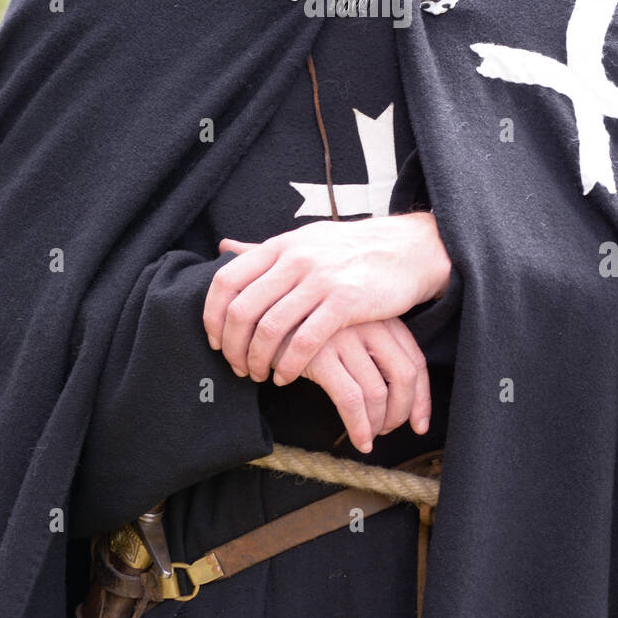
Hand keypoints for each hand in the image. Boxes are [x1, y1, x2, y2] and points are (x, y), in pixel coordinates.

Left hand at [203, 213, 450, 385]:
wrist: (405, 249)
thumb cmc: (350, 250)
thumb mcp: (304, 240)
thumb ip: (264, 250)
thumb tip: (223, 248)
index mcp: (281, 246)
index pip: (227, 281)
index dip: (212, 316)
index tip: (214, 340)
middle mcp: (295, 259)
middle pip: (243, 310)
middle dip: (233, 347)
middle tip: (236, 367)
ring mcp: (320, 280)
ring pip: (269, 329)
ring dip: (257, 360)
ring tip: (259, 375)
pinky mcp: (345, 303)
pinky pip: (304, 341)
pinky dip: (289, 365)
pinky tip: (286, 377)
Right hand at [299, 317, 431, 454]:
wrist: (261, 309)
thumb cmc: (305, 324)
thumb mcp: (344, 327)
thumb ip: (370, 347)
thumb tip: (393, 394)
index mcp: (378, 317)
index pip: (415, 360)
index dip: (421, 397)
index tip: (419, 424)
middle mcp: (367, 324)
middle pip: (405, 376)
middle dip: (403, 411)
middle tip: (389, 430)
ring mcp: (344, 338)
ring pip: (378, 392)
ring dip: (378, 424)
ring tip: (368, 436)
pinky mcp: (320, 356)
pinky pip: (351, 400)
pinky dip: (359, 426)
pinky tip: (358, 439)